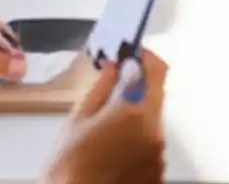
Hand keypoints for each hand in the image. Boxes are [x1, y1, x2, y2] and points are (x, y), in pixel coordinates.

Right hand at [44, 50, 167, 183]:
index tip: (132, 56)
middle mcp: (153, 129)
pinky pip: (152, 142)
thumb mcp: (76, 122)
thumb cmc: (70, 172)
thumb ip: (100, 89)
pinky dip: (138, 137)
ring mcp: (158, 151)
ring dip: (137, 114)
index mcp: (134, 111)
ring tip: (107, 128)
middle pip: (156, 94)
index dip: (144, 58)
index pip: (155, 69)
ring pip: (153, 118)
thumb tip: (113, 68)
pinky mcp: (157, 169)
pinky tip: (115, 147)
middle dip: (138, 86)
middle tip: (116, 87)